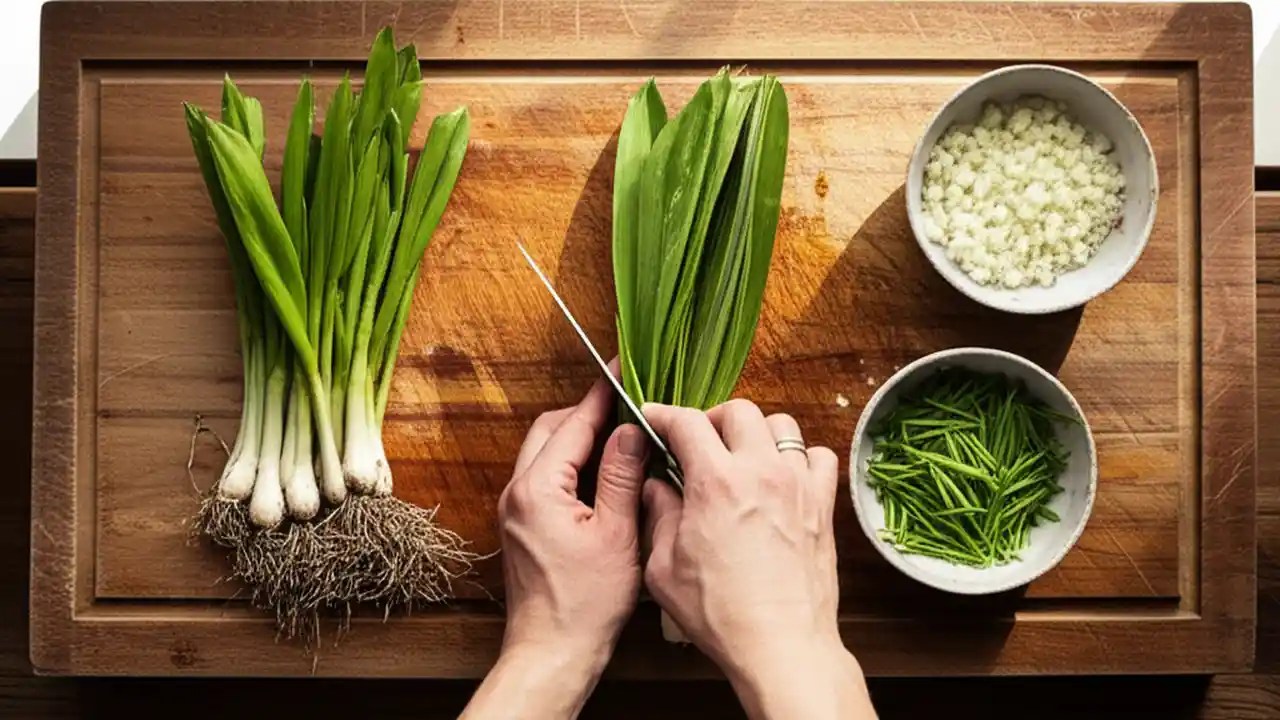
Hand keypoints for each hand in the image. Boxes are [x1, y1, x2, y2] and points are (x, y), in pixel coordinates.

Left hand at [462, 363, 648, 719]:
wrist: (552, 653)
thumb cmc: (586, 604)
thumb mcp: (617, 534)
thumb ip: (622, 475)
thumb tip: (632, 428)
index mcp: (538, 488)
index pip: (573, 423)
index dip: (603, 394)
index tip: (624, 369)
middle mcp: (517, 492)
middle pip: (551, 430)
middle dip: (588, 413)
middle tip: (628, 405)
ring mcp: (514, 509)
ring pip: (546, 453)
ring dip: (580, 440)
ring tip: (623, 437)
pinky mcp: (521, 526)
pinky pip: (545, 477)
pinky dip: (572, 466)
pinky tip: (605, 475)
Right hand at [642, 399, 875, 719]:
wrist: (781, 645)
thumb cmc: (721, 614)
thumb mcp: (663, 568)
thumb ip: (657, 515)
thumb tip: (656, 486)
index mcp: (716, 482)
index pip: (687, 421)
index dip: (664, 415)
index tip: (654, 420)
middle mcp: (761, 472)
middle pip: (738, 410)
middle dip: (711, 419)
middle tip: (698, 443)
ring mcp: (798, 485)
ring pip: (781, 425)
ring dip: (756, 433)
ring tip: (741, 456)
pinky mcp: (822, 505)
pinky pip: (819, 457)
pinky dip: (800, 458)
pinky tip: (782, 478)